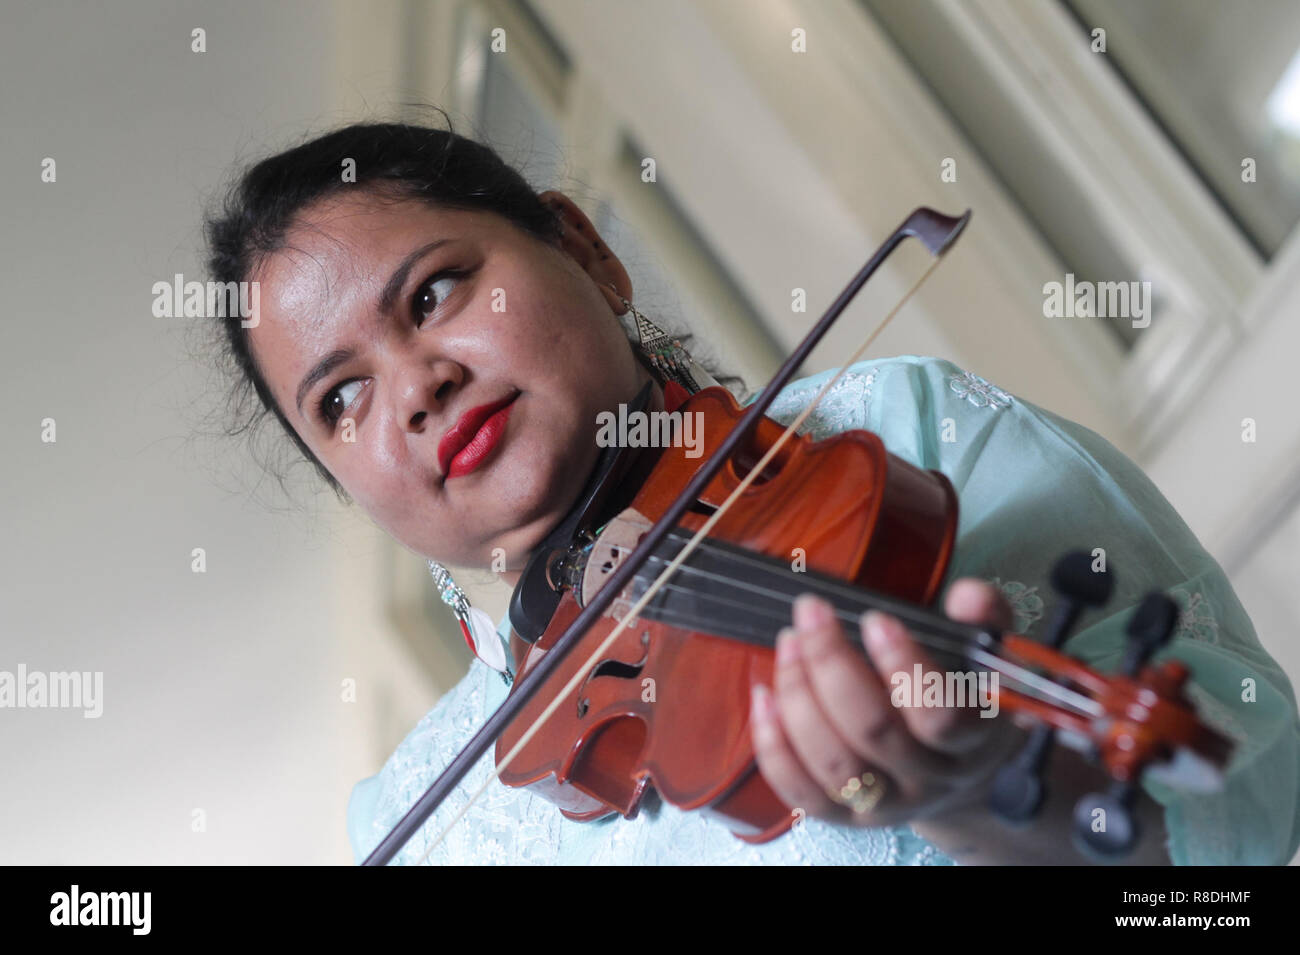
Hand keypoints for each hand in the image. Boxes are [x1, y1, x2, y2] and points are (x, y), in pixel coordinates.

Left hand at [748, 579, 1023, 827]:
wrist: (964, 776)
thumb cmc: (968, 700)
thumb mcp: (990, 656)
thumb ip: (986, 619)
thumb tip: (967, 597)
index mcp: (973, 738)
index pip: (941, 714)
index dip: (904, 666)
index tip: (875, 619)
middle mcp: (929, 777)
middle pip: (874, 731)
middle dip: (832, 663)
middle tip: (812, 612)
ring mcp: (886, 803)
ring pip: (833, 762)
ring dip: (798, 696)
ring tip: (789, 642)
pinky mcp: (846, 816)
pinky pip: (801, 791)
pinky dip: (774, 745)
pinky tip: (765, 695)